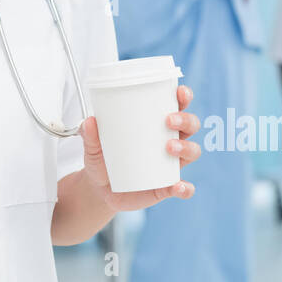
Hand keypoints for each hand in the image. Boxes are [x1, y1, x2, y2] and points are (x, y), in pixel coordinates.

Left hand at [80, 84, 199, 209]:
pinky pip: (184, 188)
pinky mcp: (167, 187)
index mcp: (156, 125)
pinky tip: (178, 186)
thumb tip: (89, 121)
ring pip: (192, 152)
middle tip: (168, 120)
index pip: (177, 106)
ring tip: (169, 147)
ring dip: (186, 148)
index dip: (183, 97)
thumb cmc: (103, 159)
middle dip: (186, 120)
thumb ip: (90, 135)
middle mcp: (170, 141)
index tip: (180, 92)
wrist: (99, 189)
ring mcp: (170, 165)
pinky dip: (185, 188)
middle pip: (190, 126)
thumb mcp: (93, 146)